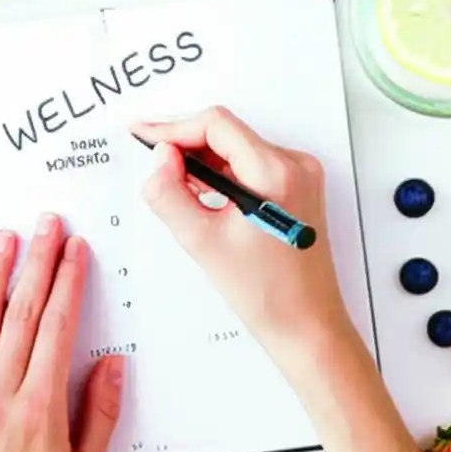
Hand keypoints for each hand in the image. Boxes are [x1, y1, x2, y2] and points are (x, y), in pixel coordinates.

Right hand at [134, 107, 352, 357]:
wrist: (307, 326)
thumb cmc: (268, 294)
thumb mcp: (203, 242)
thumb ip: (170, 194)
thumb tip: (160, 158)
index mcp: (276, 173)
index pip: (216, 125)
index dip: (173, 128)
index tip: (143, 135)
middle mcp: (295, 165)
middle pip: (227, 133)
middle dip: (185, 145)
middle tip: (153, 166)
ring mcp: (300, 176)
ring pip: (237, 149)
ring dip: (202, 161)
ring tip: (175, 187)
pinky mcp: (297, 189)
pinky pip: (251, 165)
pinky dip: (222, 174)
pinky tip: (202, 195)